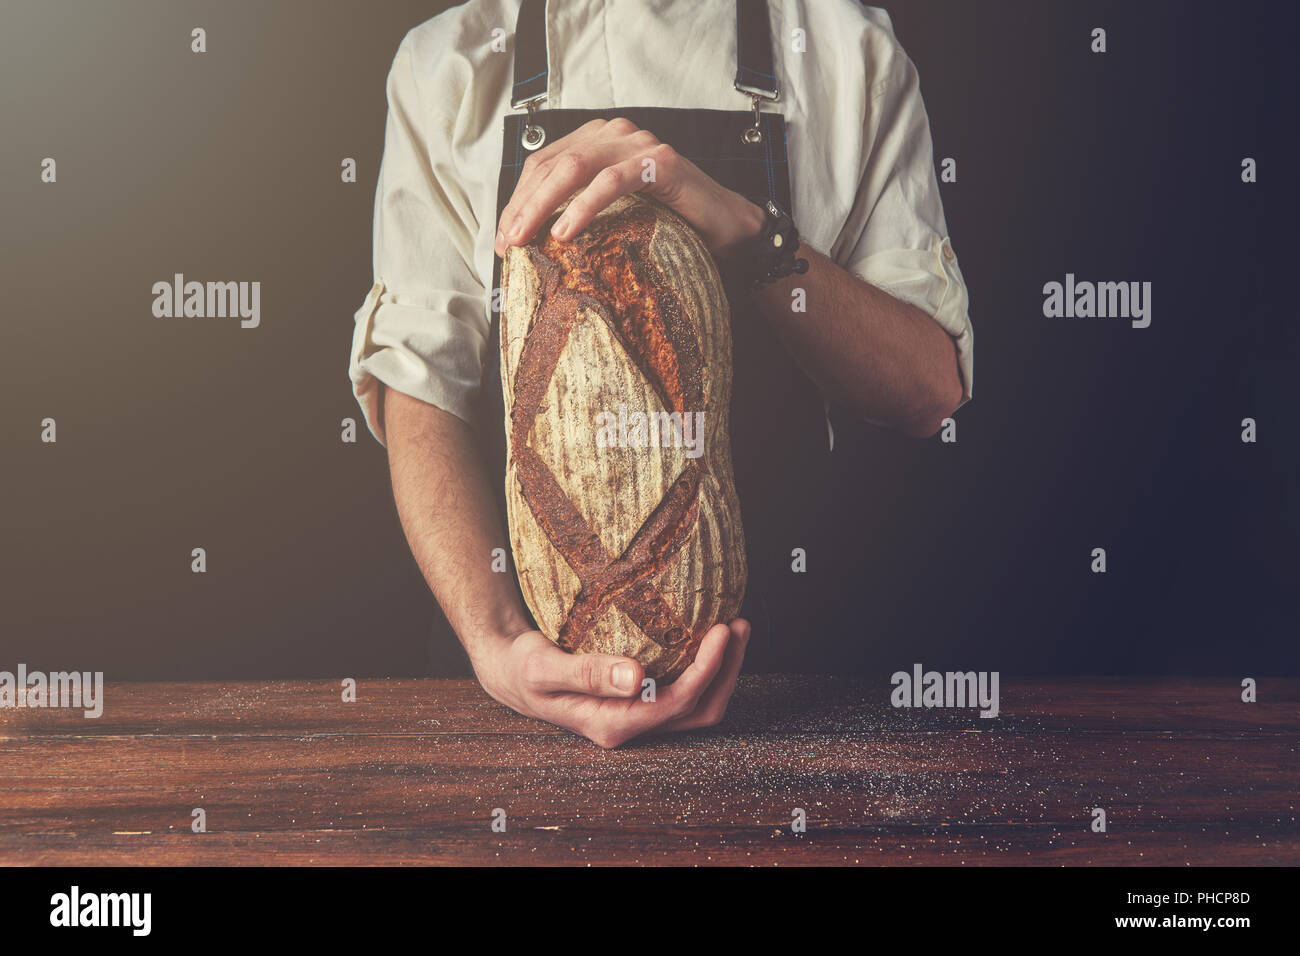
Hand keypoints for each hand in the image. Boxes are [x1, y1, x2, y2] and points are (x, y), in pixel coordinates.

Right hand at [469, 619, 750, 748]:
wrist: (510, 673)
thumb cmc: (522, 666)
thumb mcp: (544, 667)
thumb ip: (588, 673)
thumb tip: (637, 677)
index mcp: (612, 724)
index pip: (677, 702)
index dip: (707, 669)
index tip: (722, 628)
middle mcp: (630, 726)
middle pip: (699, 710)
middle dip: (726, 670)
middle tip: (739, 623)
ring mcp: (637, 716)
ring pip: (697, 704)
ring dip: (722, 669)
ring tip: (735, 626)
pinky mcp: (639, 701)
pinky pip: (683, 691)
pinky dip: (704, 667)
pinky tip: (707, 635)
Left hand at [494, 117, 764, 260]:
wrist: (730, 232)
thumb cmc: (672, 228)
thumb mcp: (615, 219)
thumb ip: (579, 213)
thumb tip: (530, 240)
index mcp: (599, 141)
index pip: (544, 164)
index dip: (518, 199)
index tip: (503, 237)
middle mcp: (616, 134)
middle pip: (552, 163)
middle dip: (523, 205)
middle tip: (507, 242)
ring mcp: (638, 144)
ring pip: (574, 167)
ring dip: (543, 205)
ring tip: (527, 238)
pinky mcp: (661, 161)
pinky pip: (612, 181)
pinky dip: (584, 207)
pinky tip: (565, 232)